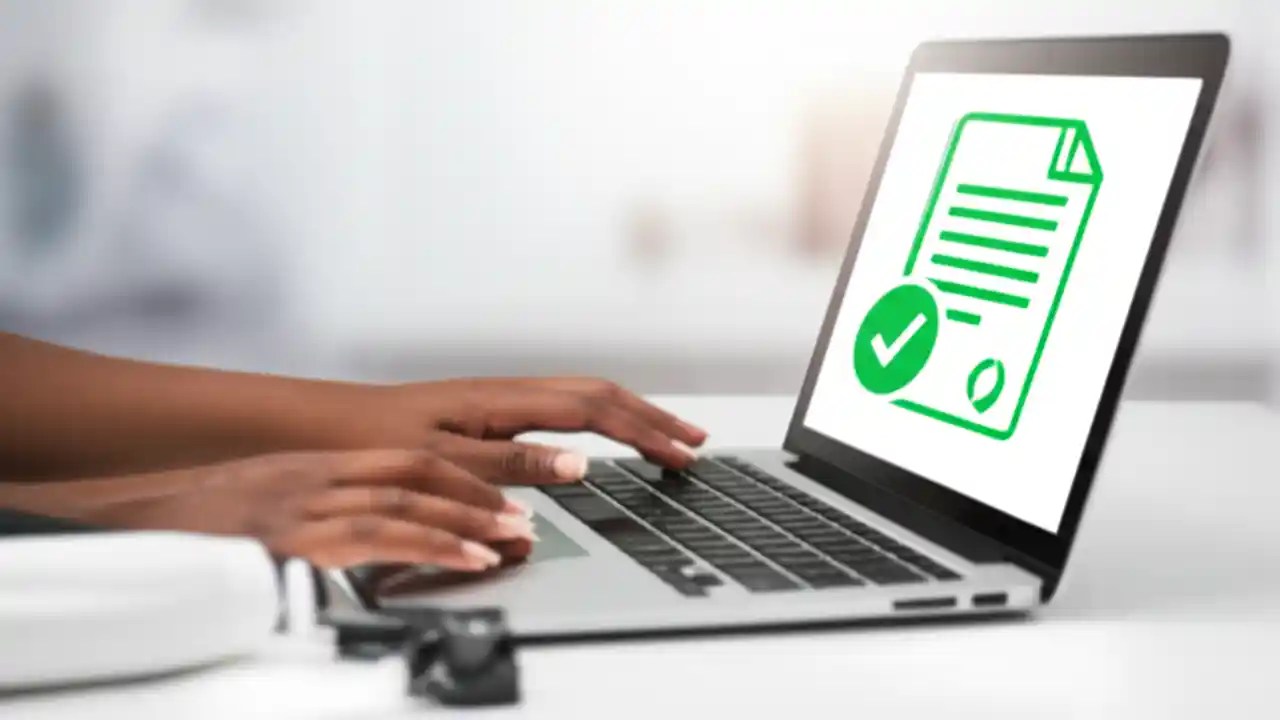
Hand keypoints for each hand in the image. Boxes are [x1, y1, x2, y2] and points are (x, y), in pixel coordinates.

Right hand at [0, 450, 536, 569]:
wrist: (125, 521)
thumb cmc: (196, 523)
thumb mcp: (268, 508)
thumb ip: (321, 516)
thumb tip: (370, 539)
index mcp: (316, 467)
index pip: (407, 461)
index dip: (460, 480)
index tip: (499, 501)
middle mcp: (317, 475)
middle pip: (418, 471)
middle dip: (478, 496)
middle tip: (522, 521)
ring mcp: (303, 502)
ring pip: (404, 500)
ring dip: (465, 520)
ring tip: (508, 541)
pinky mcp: (289, 535)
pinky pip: (374, 536)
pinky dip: (430, 545)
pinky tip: (465, 558)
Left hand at [319, 377, 708, 483]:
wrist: (316, 426)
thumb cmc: (368, 441)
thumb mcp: (440, 461)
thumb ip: (511, 465)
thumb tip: (580, 465)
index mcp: (503, 399)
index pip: (595, 410)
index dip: (645, 432)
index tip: (683, 457)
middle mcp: (506, 392)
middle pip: (599, 394)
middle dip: (653, 417)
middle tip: (696, 444)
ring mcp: (497, 399)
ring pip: (582, 398)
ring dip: (629, 416)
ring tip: (664, 438)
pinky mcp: (485, 413)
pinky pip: (559, 409)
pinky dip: (597, 422)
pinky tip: (599, 440)